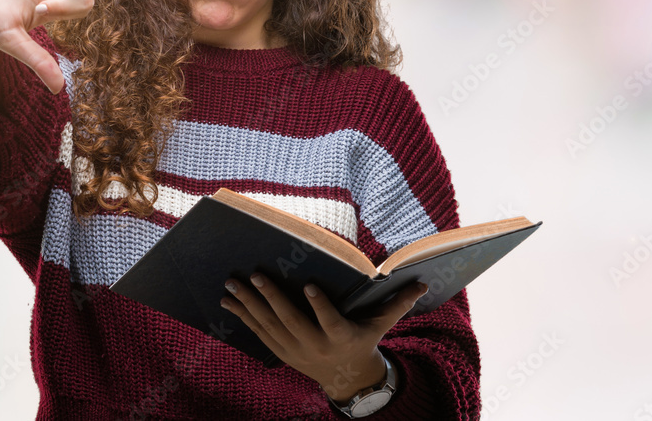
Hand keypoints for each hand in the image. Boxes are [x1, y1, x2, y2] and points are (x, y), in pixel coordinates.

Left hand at [221, 274, 426, 400]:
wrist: (344, 378)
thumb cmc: (363, 340)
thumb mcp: (381, 325)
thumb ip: (398, 303)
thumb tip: (422, 284)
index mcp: (340, 336)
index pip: (330, 320)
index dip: (320, 305)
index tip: (309, 285)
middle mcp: (315, 345)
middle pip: (290, 320)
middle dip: (270, 297)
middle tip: (253, 274)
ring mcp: (294, 350)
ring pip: (268, 326)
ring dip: (248, 305)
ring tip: (232, 285)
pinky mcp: (281, 351)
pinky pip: (259, 333)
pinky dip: (243, 317)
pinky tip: (229, 302)